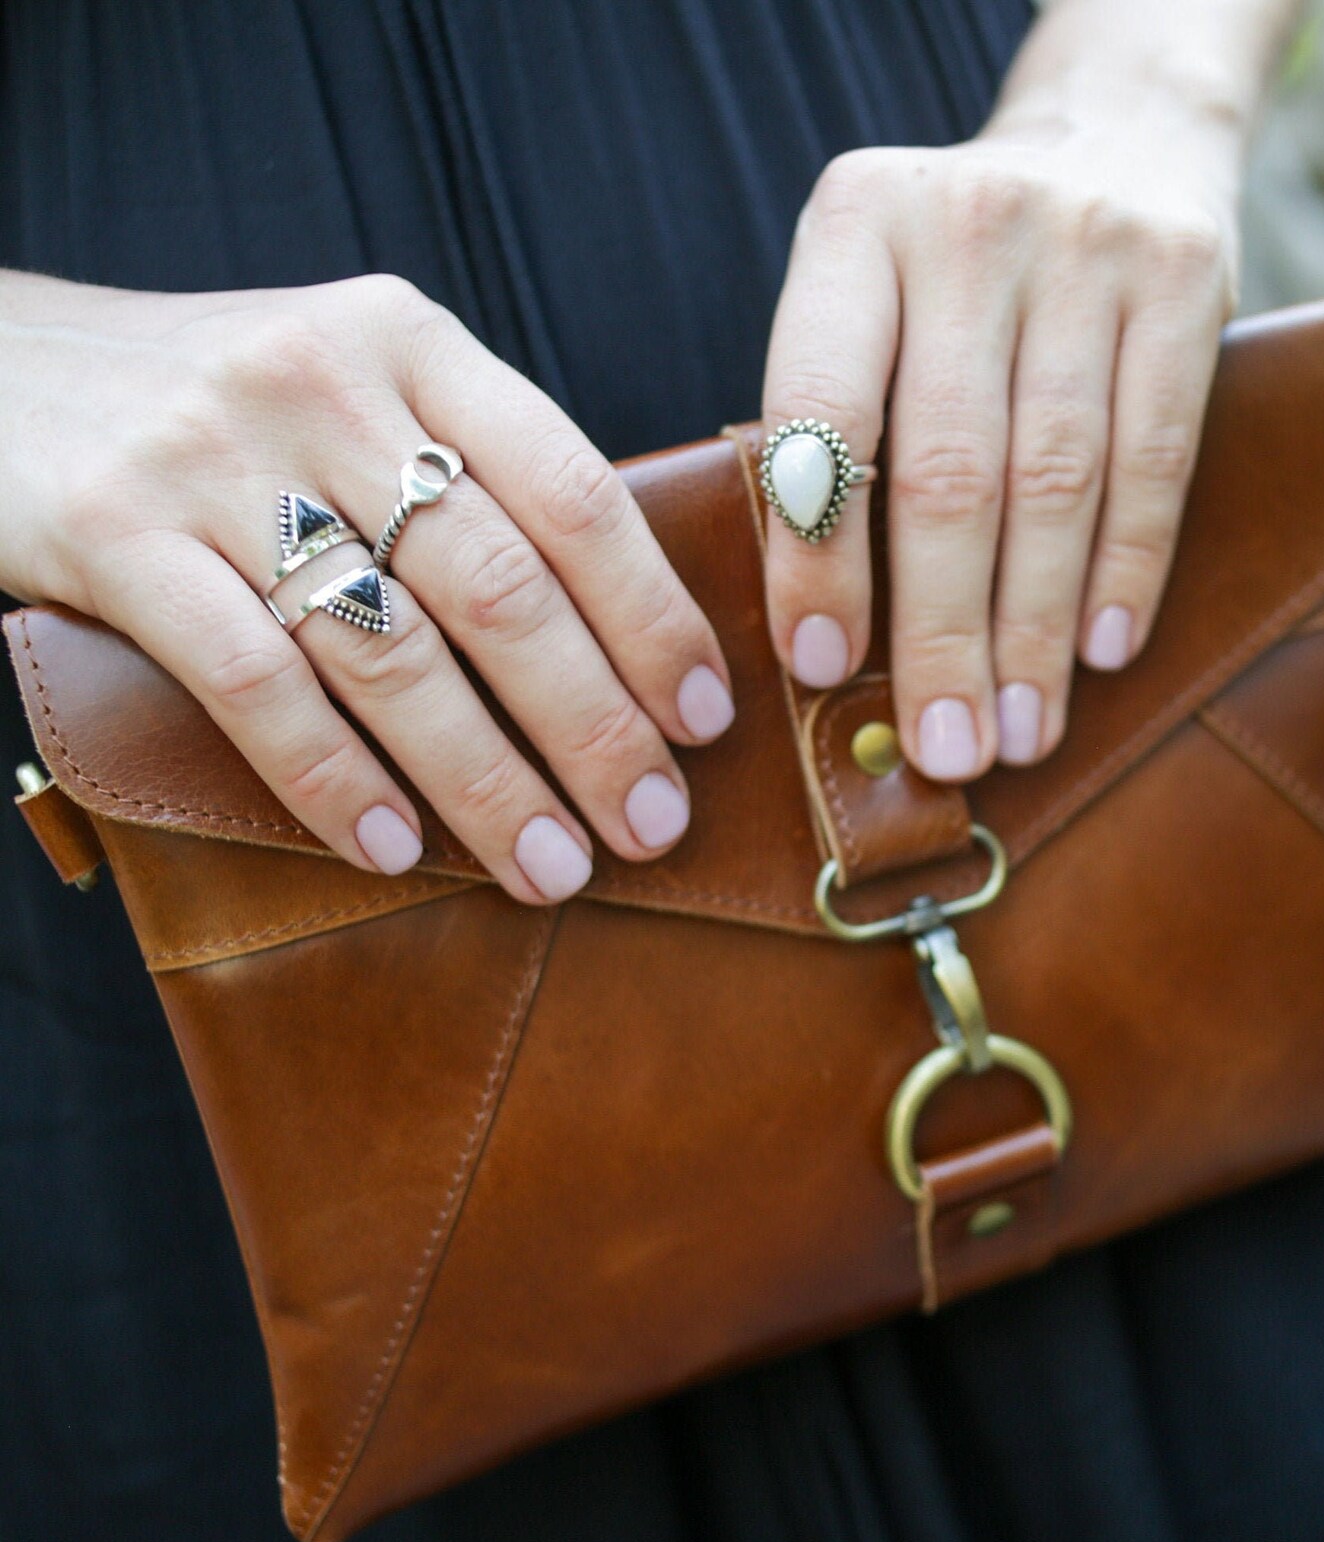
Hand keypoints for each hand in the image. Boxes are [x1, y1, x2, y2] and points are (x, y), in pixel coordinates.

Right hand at [0, 272, 733, 898]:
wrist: (4, 370)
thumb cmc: (227, 412)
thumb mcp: (361, 395)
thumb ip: (466, 479)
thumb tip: (616, 640)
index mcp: (414, 345)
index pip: (573, 491)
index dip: (653, 616)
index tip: (705, 718)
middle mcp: (327, 387)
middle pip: (498, 586)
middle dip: (592, 725)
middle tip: (651, 823)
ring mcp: (217, 459)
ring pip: (389, 652)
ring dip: (485, 780)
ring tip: (550, 866)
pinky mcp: (118, 534)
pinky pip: (254, 684)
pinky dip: (334, 780)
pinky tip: (394, 851)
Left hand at [760, 88, 1241, 776]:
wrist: (1111, 140)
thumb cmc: (952, 277)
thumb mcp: (867, 305)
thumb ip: (842, 434)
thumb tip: (833, 649)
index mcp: (855, 229)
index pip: (821, 411)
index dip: (821, 556)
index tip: (825, 671)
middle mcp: (965, 229)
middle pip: (949, 471)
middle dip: (944, 633)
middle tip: (945, 748)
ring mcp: (1085, 247)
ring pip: (1055, 479)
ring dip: (1034, 629)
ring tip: (1019, 730)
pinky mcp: (1184, 278)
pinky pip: (1156, 456)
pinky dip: (1127, 567)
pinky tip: (1101, 651)